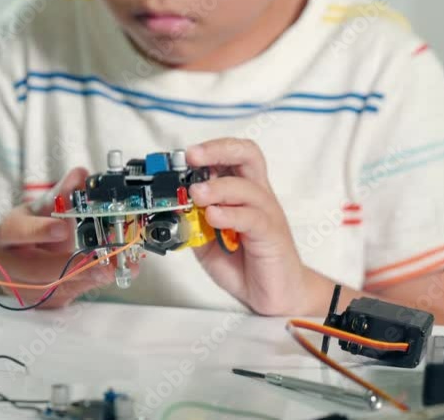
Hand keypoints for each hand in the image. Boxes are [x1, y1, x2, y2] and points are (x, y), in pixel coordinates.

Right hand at [0, 167, 135, 307]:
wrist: (18, 254)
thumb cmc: (29, 228)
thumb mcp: (42, 207)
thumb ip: (63, 192)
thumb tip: (80, 175)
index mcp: (3, 232)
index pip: (16, 231)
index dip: (39, 231)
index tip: (62, 229)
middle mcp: (5, 263)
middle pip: (35, 269)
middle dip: (71, 266)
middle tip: (101, 261)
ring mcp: (19, 287)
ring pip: (51, 289)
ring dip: (85, 279)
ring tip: (112, 268)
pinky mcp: (37, 303)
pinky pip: (63, 297)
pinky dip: (88, 285)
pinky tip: (110, 275)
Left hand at [185, 138, 316, 315]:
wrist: (275, 293)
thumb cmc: (245, 263)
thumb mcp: (206, 240)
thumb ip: (191, 222)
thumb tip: (169, 207)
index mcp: (241, 192)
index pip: (231, 156)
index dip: (208, 149)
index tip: (182, 156)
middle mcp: (256, 196)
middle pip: (247, 155)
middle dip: (217, 150)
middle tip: (192, 156)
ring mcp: (266, 214)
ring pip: (246, 187)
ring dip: (217, 186)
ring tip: (196, 194)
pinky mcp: (271, 236)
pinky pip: (253, 217)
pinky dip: (230, 214)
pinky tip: (213, 217)